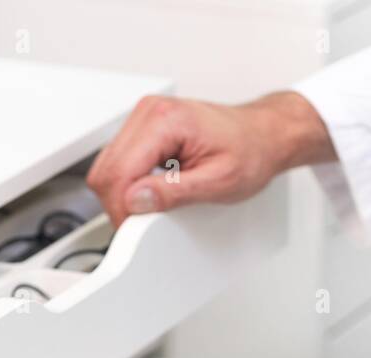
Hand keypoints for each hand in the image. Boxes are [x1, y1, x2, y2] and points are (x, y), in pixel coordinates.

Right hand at [86, 92, 333, 225]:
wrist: (264, 135)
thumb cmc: (251, 151)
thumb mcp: (219, 181)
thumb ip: (174, 192)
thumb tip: (137, 201)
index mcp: (165, 120)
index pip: (118, 173)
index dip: (122, 210)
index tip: (135, 230)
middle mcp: (150, 112)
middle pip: (105, 170)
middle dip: (119, 204)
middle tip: (145, 223)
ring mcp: (144, 117)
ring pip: (107, 167)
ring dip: (124, 194)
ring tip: (155, 205)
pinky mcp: (144, 128)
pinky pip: (119, 161)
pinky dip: (129, 184)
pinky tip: (153, 190)